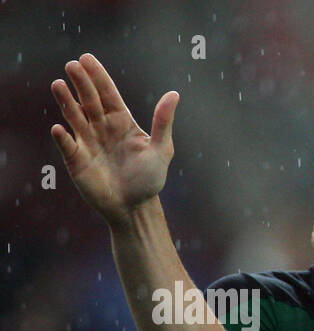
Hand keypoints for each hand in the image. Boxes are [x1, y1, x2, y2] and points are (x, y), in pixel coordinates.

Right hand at [50, 53, 178, 226]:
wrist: (134, 207)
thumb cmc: (149, 179)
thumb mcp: (161, 150)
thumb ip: (163, 123)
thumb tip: (174, 94)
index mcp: (121, 122)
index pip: (107, 94)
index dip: (97, 76)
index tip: (86, 58)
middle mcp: (101, 127)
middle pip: (89, 100)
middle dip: (81, 83)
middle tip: (72, 65)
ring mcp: (87, 142)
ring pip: (73, 117)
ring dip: (66, 102)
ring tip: (58, 85)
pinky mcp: (76, 160)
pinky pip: (67, 145)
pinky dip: (62, 138)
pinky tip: (59, 129)